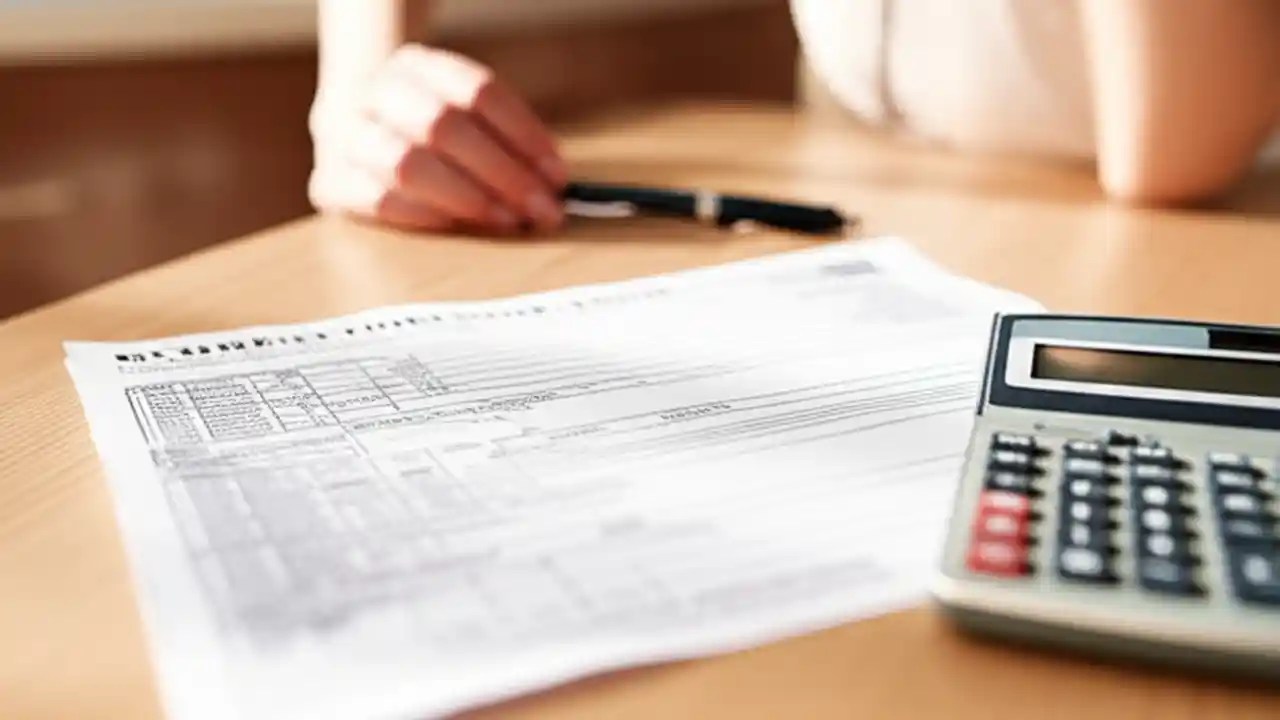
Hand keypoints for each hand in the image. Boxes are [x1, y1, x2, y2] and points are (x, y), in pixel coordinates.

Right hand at [309, 45, 567, 234]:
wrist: (359, 131)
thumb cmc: (431, 133)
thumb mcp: (467, 117)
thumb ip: (505, 144)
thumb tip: (551, 187)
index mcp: (415, 63)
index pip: (477, 91)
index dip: (523, 135)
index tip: (557, 175)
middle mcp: (374, 91)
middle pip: (442, 126)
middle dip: (502, 173)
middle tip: (540, 209)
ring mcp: (344, 135)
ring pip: (406, 164)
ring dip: (468, 198)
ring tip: (506, 221)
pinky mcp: (330, 183)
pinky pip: (380, 203)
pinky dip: (428, 215)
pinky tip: (460, 225)